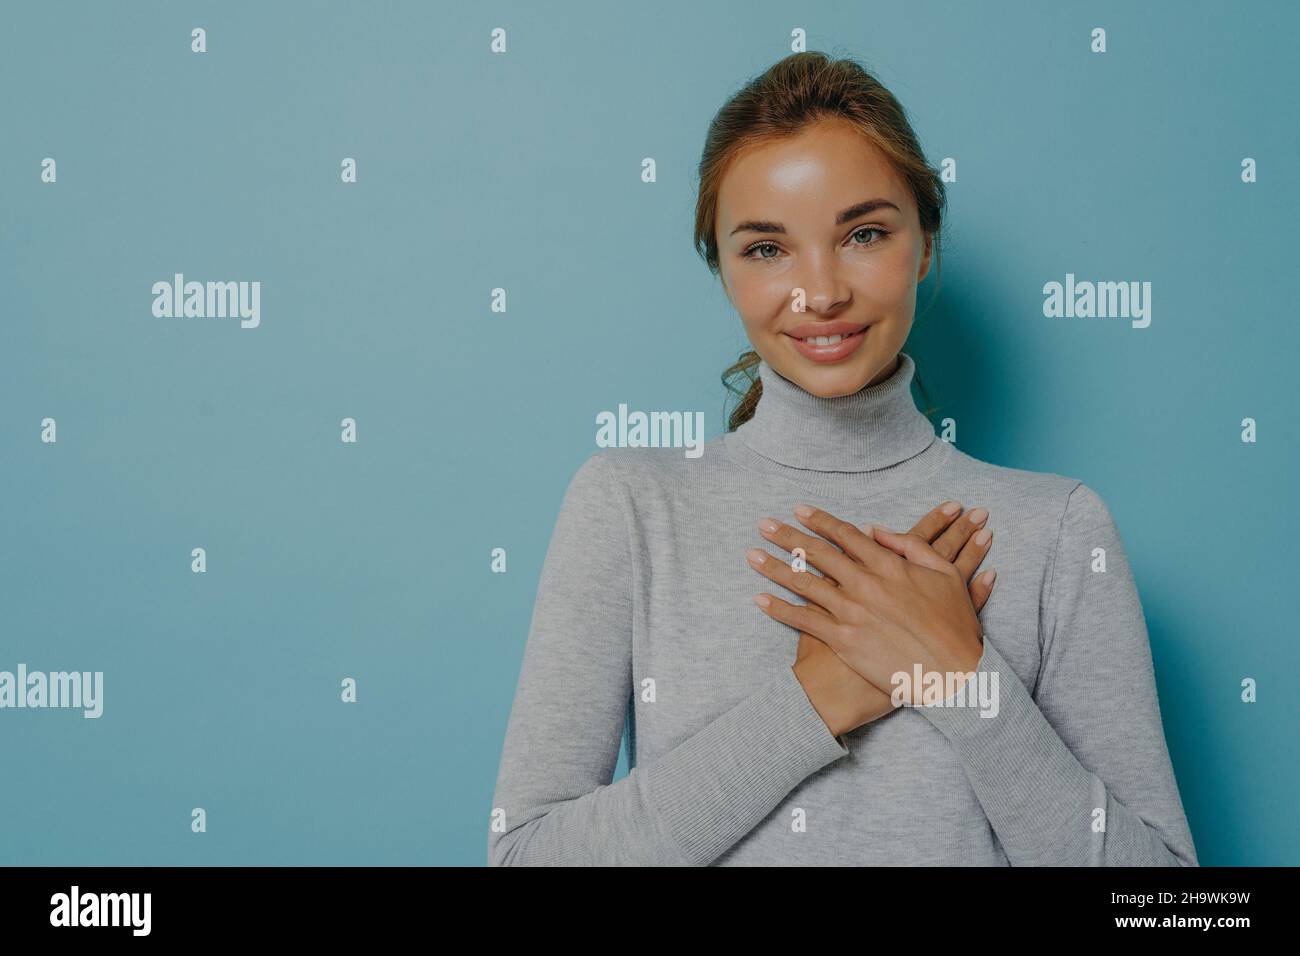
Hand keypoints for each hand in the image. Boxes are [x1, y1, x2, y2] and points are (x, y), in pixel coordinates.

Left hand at [749, 503, 988, 708]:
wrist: (954, 673)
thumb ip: (911, 547)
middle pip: (817, 553)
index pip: (845, 535)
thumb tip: (876, 530)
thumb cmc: (954, 625)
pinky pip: (804, 622)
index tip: (799, 510)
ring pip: (804, 583)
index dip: (820, 520)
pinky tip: (760, 600)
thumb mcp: (946, 575)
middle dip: (787, 536)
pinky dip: (780, 610)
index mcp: (888, 565)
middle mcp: (865, 583)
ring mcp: (852, 612)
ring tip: (752, 555)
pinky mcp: (844, 640)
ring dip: (774, 567)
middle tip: (764, 524)